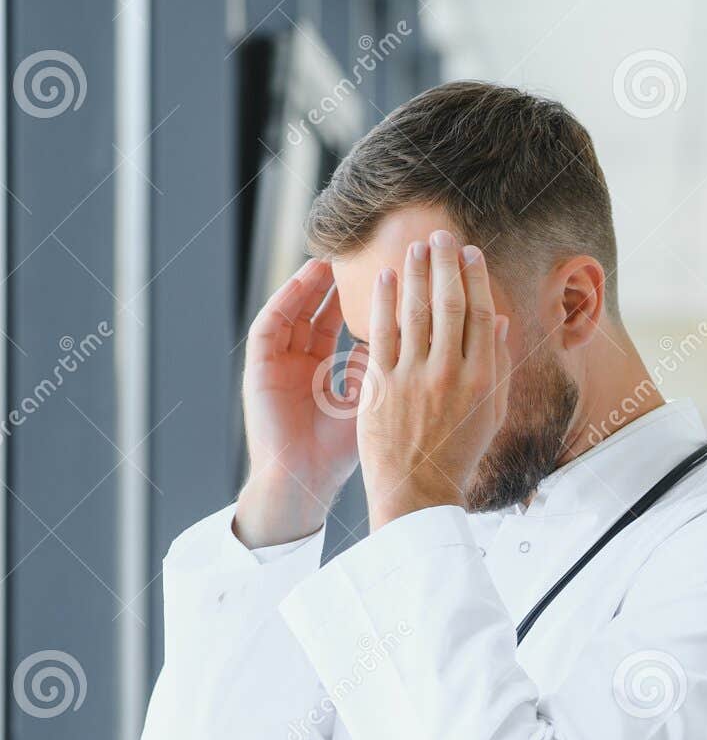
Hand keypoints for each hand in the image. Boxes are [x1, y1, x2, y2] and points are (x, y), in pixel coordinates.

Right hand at [235, 259, 369, 545]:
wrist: (305, 481)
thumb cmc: (341, 452)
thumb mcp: (370, 400)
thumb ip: (384, 366)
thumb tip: (415, 332)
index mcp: (324, 373)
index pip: (340, 326)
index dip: (357, 303)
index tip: (383, 278)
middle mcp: (299, 364)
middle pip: (316, 313)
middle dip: (335, 286)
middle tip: (359, 259)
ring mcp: (277, 364)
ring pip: (293, 312)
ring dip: (310, 285)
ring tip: (332, 260)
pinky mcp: (257, 367)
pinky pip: (270, 324)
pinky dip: (285, 299)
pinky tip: (305, 280)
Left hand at [358, 231, 510, 531]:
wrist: (417, 491)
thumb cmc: (457, 452)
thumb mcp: (490, 412)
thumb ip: (496, 364)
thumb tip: (499, 321)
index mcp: (482, 380)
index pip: (481, 316)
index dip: (476, 279)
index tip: (470, 254)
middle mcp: (450, 374)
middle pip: (450, 305)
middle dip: (446, 264)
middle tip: (441, 235)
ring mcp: (414, 378)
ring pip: (416, 313)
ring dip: (415, 273)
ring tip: (415, 246)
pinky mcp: (382, 385)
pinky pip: (383, 332)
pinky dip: (384, 301)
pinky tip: (384, 277)